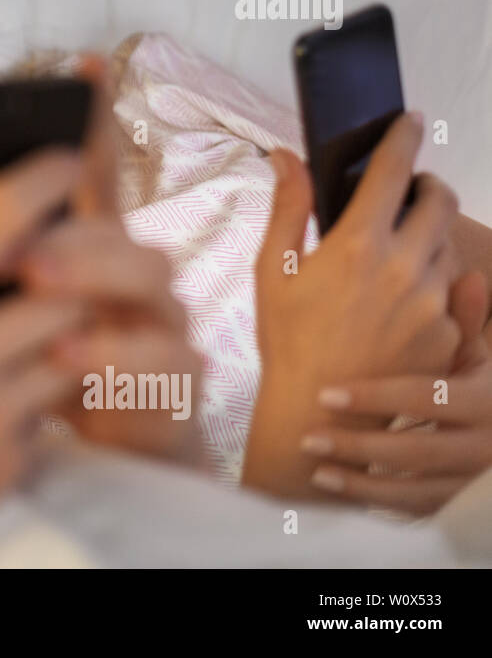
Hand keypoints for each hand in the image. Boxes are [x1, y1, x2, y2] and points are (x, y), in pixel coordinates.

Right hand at [0, 148, 88, 567]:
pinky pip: (49, 408)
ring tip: (25, 337)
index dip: (44, 178)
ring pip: (69, 349)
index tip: (66, 161)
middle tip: (55, 271)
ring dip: (57, 337)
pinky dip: (35, 396)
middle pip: (61, 288)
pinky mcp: (8, 461)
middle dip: (65, 276)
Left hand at [17, 54, 200, 464]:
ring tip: (42, 301)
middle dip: (76, 239)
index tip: (81, 65)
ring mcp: (164, 332)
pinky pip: (164, 372)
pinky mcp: (177, 393)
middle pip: (125, 237)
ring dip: (96, 289)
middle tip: (22, 254)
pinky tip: (70, 364)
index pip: (96, 181)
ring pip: (154, 291)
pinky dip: (117, 367)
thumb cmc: (38, 380)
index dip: (92, 124)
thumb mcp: (7, 323)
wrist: (98, 469)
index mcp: (91, 256)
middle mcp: (135, 283)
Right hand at [244, 113, 472, 496]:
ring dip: (430, 235)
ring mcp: (433, 302)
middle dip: (429, 186)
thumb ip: (287, 206)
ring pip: (448, 246)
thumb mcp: (273, 269)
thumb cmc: (286, 339)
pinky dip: (431, 283)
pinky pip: (451, 292)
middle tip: (411, 189)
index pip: (393, 170)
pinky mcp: (449, 333)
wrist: (318, 413)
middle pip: (440, 202)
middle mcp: (404, 268)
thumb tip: (285, 155)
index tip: (409, 121)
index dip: (402, 137)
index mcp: (357, 245)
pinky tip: (399, 302)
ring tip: (397, 251)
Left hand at [301, 296, 490, 514]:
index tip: (324, 394)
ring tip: (312, 463)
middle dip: (359, 444)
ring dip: (359, 477)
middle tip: (308, 437)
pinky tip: (328, 483)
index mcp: (486, 399)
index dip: (377, 397)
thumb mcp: (474, 356)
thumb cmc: (472, 385)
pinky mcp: (453, 501)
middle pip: (418, 449)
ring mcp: (469, 478)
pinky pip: (411, 507)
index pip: (429, 398)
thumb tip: (470, 274)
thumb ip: (464, 320)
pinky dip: (369, 495)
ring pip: (414, 486)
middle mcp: (484, 444)